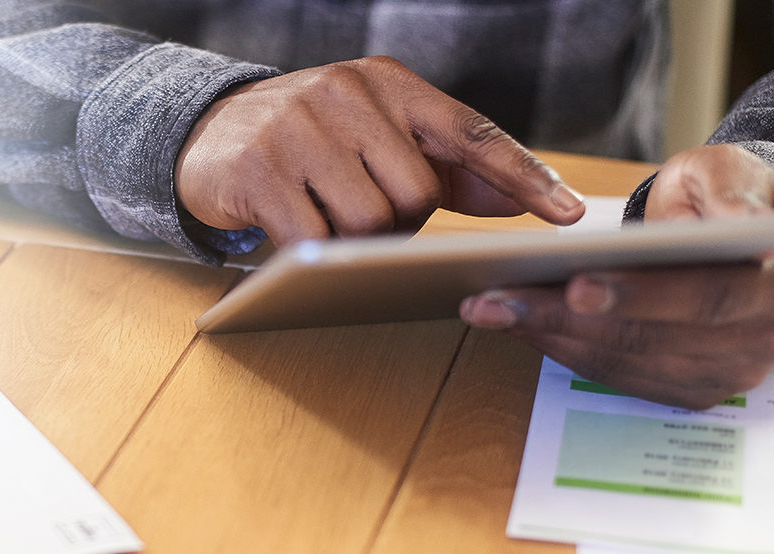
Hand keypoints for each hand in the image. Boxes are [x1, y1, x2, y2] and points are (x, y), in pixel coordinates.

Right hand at [174, 56, 584, 245]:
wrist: (204, 135)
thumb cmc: (308, 143)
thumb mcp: (376, 136)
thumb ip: (448, 166)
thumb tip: (523, 201)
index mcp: (386, 81)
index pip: (469, 130)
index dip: (522, 174)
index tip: (569, 212)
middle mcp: (344, 92)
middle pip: (418, 193)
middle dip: (402, 222)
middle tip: (367, 216)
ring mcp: (297, 127)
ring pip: (370, 220)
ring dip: (356, 241)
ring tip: (328, 221)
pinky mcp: (258, 168)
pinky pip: (315, 238)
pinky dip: (313, 252)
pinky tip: (293, 229)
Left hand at [459, 144, 773, 408]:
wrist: (745, 237)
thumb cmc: (730, 198)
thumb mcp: (729, 169)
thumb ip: (722, 191)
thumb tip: (715, 227)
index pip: (711, 295)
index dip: (641, 295)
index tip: (575, 285)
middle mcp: (769, 338)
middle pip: (656, 338)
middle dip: (568, 320)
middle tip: (498, 299)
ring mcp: (732, 372)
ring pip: (629, 363)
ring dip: (551, 338)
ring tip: (489, 308)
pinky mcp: (694, 389)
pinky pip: (620, 378)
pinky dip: (564, 352)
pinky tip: (518, 324)